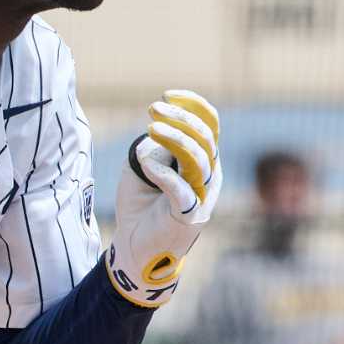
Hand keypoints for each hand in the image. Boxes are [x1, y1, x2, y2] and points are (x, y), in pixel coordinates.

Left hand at [105, 90, 219, 308]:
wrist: (133, 248)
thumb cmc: (140, 206)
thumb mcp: (142, 169)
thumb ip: (153, 148)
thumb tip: (159, 130)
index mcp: (203, 161)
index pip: (210, 126)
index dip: (194, 106)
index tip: (167, 95)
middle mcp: (209, 177)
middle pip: (207, 138)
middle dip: (181, 118)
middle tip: (153, 108)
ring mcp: (202, 198)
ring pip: (200, 160)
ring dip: (176, 139)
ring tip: (151, 128)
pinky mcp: (188, 217)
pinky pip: (182, 190)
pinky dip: (164, 173)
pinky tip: (144, 162)